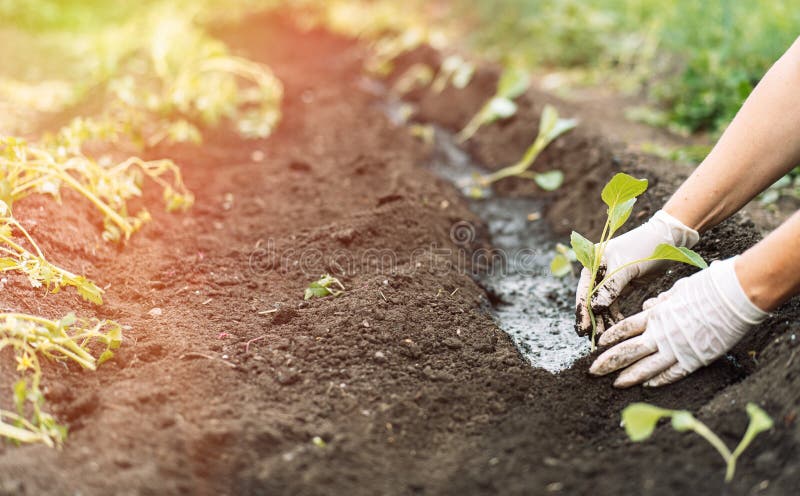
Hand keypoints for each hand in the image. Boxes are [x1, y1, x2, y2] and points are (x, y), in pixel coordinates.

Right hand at [575, 210, 698, 335]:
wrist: (667, 240)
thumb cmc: (645, 248)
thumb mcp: (626, 267)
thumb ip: (609, 287)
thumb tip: (594, 307)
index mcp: (593, 261)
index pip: (584, 289)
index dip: (582, 310)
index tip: (583, 329)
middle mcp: (598, 270)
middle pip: (591, 299)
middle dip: (593, 318)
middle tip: (594, 338)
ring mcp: (609, 278)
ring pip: (602, 303)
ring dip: (603, 319)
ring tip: (605, 336)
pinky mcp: (622, 284)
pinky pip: (613, 303)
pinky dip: (613, 314)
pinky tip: (615, 325)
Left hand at [589, 257, 767, 387]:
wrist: (733, 297)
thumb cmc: (706, 288)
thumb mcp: (677, 290)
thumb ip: (660, 302)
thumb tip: (646, 307)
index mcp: (655, 315)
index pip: (625, 328)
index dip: (611, 337)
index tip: (598, 344)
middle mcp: (661, 333)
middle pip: (628, 350)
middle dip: (608, 362)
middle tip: (592, 371)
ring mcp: (677, 348)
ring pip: (646, 366)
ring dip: (628, 376)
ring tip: (613, 384)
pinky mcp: (694, 359)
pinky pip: (673, 373)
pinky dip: (659, 380)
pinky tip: (647, 386)